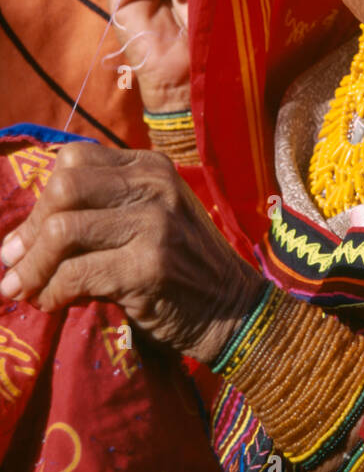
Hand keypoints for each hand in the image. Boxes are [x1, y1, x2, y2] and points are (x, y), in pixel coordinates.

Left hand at [0, 143, 266, 364]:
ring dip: (32, 267)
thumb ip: (103, 210)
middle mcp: (154, 185)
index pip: (74, 159)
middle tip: (17, 264)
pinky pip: (76, 273)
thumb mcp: (151, 220)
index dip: (42, 199)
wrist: (234, 312)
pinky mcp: (149, 265)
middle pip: (62, 186)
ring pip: (61, 229)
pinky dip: (52, 292)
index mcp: (150, 167)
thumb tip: (22, 235)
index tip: (31, 236)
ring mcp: (154, 223)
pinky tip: (52, 304)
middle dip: (30, 231)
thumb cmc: (184, 270)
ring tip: (23, 290)